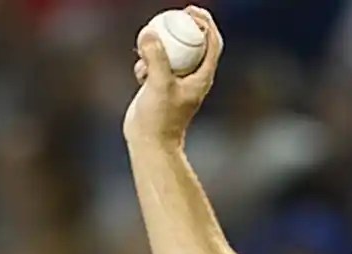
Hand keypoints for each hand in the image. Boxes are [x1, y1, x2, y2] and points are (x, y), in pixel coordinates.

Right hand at [123, 6, 223, 146]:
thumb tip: (150, 33)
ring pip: (173, 53)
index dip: (206, 23)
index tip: (191, 11)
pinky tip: (139, 70)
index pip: (212, 43)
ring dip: (161, 44)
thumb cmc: (160, 118)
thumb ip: (156, 58)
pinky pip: (157, 64)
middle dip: (185, 26)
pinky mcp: (161, 86)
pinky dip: (148, 61)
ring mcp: (177, 82)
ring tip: (147, 42)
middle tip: (173, 12)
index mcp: (203, 77)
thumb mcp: (158, 84)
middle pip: (195, 44)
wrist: (150, 142)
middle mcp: (194, 78)